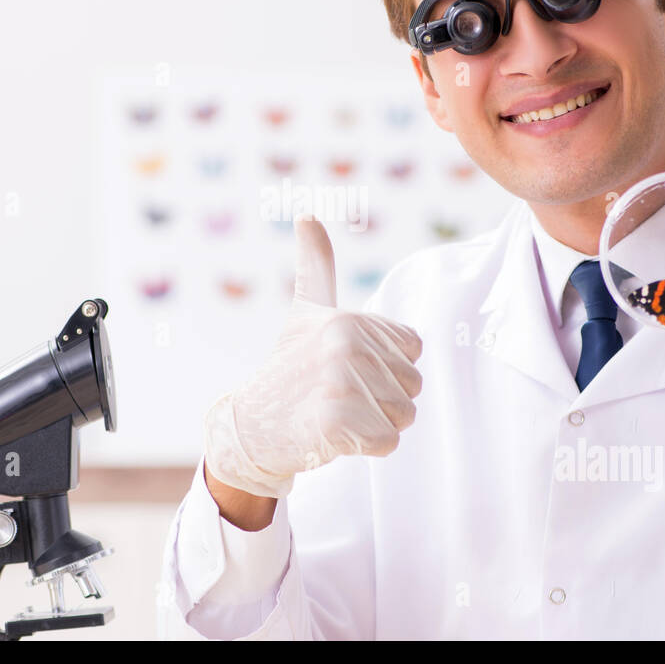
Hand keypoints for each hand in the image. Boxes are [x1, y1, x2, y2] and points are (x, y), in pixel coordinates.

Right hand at [202, 215, 423, 498]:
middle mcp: (347, 345)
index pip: (413, 351)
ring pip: (404, 416)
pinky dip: (365, 449)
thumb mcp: (305, 312)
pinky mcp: (338, 422)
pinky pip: (388, 443)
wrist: (251, 425)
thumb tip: (306, 214)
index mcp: (349, 319)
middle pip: (412, 386)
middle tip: (337, 396)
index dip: (386, 368)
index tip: (344, 368)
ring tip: (334, 413)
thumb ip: (316, 266)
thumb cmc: (289, 368)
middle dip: (383, 401)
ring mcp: (341, 383)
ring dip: (374, 425)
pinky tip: (332, 435)